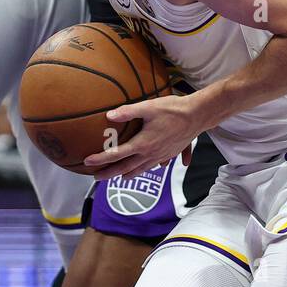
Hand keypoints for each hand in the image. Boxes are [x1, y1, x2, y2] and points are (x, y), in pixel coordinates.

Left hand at [83, 94, 203, 181]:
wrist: (197, 116)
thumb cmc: (173, 109)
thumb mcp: (148, 107)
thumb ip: (128, 112)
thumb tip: (109, 115)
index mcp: (142, 144)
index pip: (117, 155)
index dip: (101, 159)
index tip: (88, 162)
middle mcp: (150, 154)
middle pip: (126, 168)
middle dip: (109, 174)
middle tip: (96, 178)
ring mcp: (161, 156)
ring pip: (141, 170)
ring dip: (127, 174)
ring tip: (119, 178)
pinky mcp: (170, 154)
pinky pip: (155, 166)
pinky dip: (147, 169)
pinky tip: (148, 169)